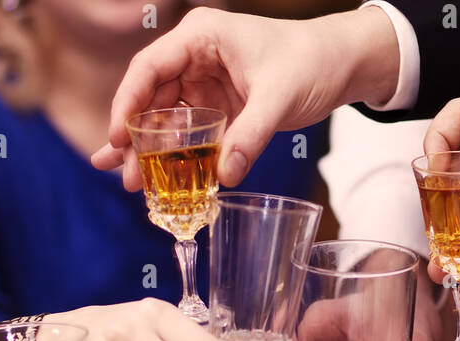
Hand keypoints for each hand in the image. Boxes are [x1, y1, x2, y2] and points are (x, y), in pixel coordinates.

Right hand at [91, 7, 399, 188]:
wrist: (341, 64)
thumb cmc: (311, 62)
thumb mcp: (280, 98)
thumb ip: (250, 135)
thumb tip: (225, 176)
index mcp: (201, 37)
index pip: (148, 69)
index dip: (127, 105)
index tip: (118, 140)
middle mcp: (195, 57)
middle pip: (150, 98)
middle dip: (134, 139)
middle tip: (123, 176)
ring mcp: (204, 82)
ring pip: (165, 118)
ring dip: (150, 151)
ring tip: (132, 184)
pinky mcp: (218, 105)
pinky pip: (189, 132)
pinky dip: (177, 155)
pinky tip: (162, 180)